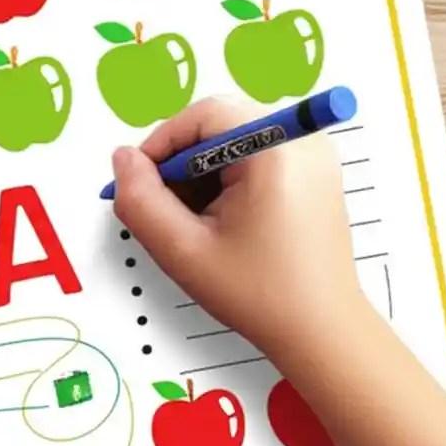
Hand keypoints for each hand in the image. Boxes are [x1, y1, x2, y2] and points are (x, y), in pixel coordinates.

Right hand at [112, 97, 363, 358]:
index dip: (162, 143)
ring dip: (205, 174)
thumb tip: (124, 160)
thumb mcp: (184, 250)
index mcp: (276, 151)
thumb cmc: (263, 295)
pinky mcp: (315, 172)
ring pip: (236, 140)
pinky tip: (223, 222)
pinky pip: (259, 155)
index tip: (142, 181)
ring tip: (199, 224)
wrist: (321, 330)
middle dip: (184, 163)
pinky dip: (230, 180)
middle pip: (220, 124)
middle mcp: (303, 141)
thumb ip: (141, 201)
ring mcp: (314, 156)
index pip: (203, 115)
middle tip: (169, 209)